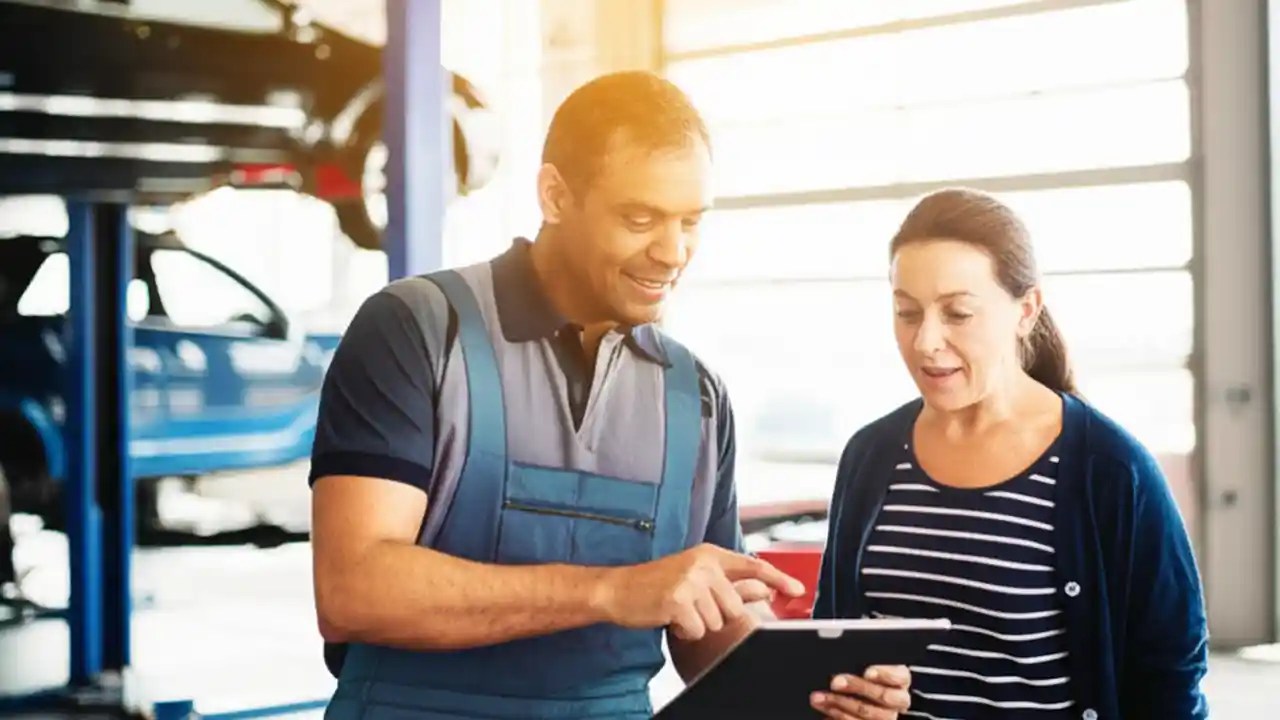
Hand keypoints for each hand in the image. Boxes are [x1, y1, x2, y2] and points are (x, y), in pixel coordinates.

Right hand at [594, 543, 803, 640]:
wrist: (617, 589)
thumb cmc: (656, 586)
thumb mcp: (696, 579)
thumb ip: (733, 584)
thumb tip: (766, 588)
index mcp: (709, 555)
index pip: (752, 565)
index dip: (778, 578)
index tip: (797, 589)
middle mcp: (703, 564)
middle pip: (734, 607)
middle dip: (715, 615)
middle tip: (690, 605)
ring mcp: (690, 580)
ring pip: (717, 621)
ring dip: (698, 623)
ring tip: (678, 609)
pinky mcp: (678, 600)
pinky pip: (699, 630)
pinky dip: (685, 631)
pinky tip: (670, 617)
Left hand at [811, 665, 911, 718]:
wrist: (864, 694)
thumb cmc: (863, 672)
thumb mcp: (865, 661)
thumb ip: (861, 659)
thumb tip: (846, 652)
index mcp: (901, 679)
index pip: (899, 676)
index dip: (883, 674)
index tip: (867, 672)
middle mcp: (898, 700)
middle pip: (883, 696)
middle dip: (857, 687)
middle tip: (835, 682)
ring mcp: (887, 717)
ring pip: (868, 714)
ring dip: (840, 705)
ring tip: (820, 697)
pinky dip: (837, 717)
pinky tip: (826, 711)